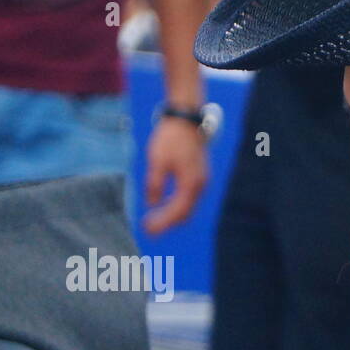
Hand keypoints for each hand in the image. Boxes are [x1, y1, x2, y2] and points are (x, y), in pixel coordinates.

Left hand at [142, 116, 208, 234]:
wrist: (185, 119)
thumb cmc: (171, 138)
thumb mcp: (157, 160)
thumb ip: (155, 184)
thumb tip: (152, 203)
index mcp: (191, 184)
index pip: (177, 212)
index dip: (162, 223)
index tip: (147, 230)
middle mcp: (200, 186)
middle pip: (185, 214)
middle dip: (167, 223)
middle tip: (149, 228)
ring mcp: (202, 181)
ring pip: (188, 207)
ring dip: (172, 215)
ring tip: (154, 219)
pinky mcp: (199, 176)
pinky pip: (189, 198)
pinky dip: (177, 205)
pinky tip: (164, 204)